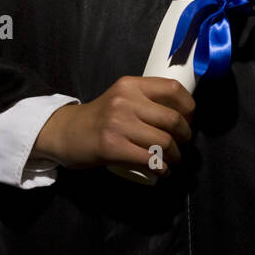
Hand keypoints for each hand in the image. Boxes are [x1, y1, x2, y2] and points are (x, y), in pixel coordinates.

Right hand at [32, 77, 194, 175]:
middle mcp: (125, 101)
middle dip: (185, 136)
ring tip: (171, 160)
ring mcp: (118, 124)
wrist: (65, 132)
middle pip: (172, 119)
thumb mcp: (121, 98)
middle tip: (182, 144)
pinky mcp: (113, 147)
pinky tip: (162, 170)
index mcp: (130, 85)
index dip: (189, 107)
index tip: (189, 119)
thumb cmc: (99, 118)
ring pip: (164, 142)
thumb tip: (182, 115)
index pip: (172, 88)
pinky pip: (150, 160)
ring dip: (175, 156)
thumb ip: (145, 100)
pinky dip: (162, 168)